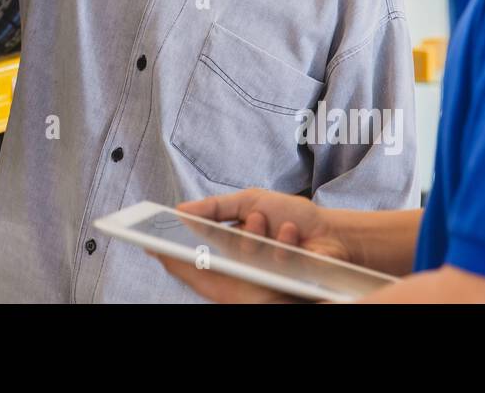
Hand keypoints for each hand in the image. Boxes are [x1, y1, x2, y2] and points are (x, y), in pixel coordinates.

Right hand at [154, 189, 350, 302]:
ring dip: (253, 235)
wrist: (331, 232)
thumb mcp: (249, 200)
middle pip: (209, 268)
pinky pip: (270, 267)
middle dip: (205, 248)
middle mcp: (239, 266)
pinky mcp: (280, 285)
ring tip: (262, 220)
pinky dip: (279, 243)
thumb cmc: (290, 216)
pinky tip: (288, 232)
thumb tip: (180, 210)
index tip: (153, 241)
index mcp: (228, 246)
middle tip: (208, 231)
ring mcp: (259, 277)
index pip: (195, 254)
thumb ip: (216, 206)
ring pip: (241, 261)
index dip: (173, 251)